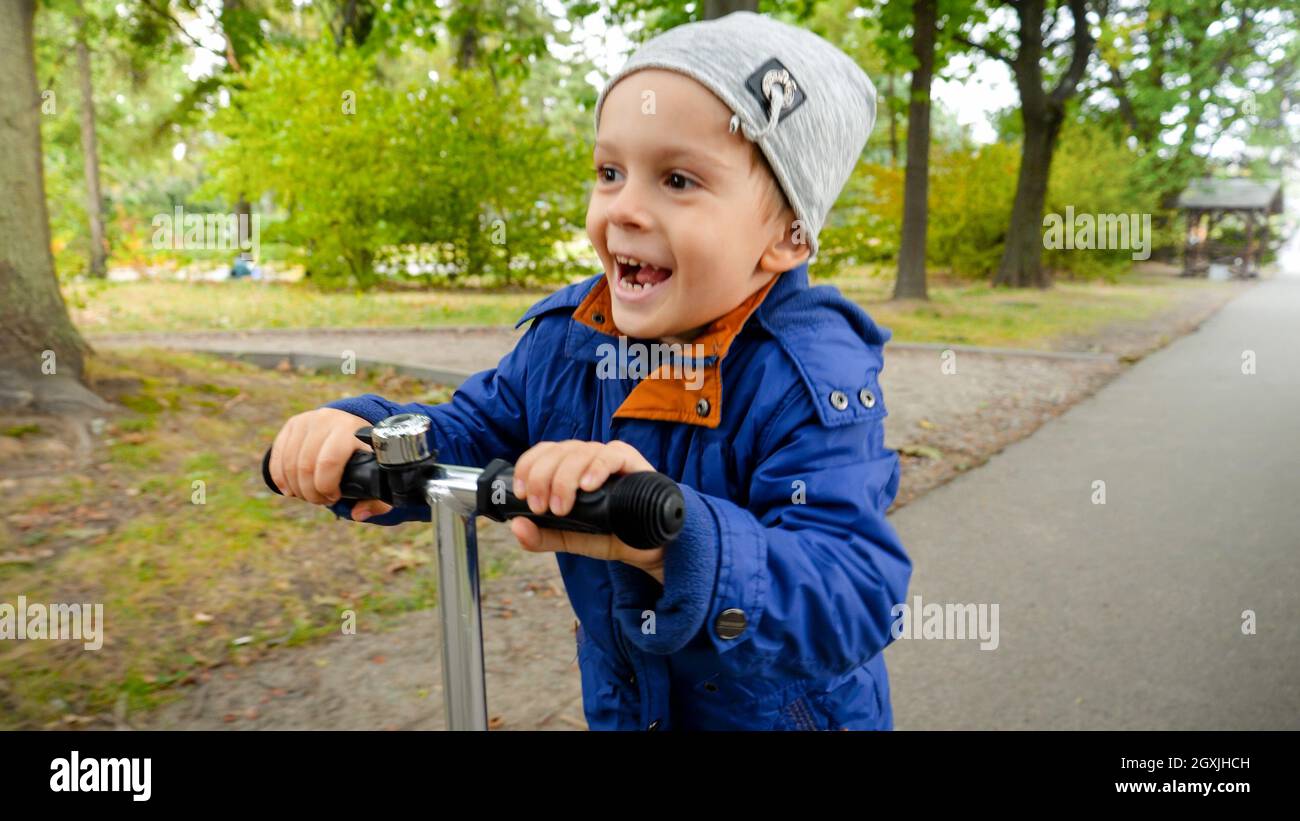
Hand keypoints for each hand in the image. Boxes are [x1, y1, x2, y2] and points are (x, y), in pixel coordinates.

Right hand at [268, 407, 393, 520]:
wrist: (351, 426)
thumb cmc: (364, 455)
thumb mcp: (376, 473)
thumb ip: (375, 500)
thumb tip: (358, 514)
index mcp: (351, 431)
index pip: (329, 461)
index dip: (326, 486)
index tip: (334, 496)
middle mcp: (328, 420)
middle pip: (306, 465)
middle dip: (310, 492)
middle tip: (320, 501)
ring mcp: (307, 421)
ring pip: (289, 463)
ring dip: (296, 488)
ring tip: (309, 496)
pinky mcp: (292, 424)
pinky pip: (278, 456)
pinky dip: (280, 478)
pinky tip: (290, 490)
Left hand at [508, 440, 664, 583]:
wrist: (650, 548)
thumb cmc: (611, 534)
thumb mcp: (571, 539)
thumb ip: (542, 536)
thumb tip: (516, 526)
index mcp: (570, 468)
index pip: (544, 452)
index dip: (527, 467)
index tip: (521, 493)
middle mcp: (588, 458)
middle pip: (558, 451)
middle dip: (541, 477)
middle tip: (541, 508)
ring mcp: (610, 459)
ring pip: (580, 452)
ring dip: (564, 479)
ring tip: (562, 509)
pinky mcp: (634, 464)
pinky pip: (613, 455)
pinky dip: (597, 468)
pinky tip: (588, 486)